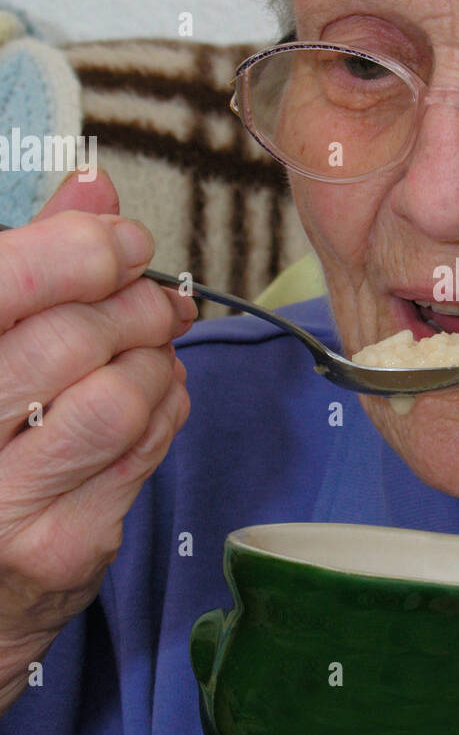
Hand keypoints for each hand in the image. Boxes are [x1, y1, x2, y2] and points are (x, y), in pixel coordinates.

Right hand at [0, 171, 195, 713]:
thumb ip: (30, 266)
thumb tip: (94, 185)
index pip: (3, 286)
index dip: (78, 251)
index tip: (122, 242)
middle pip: (68, 341)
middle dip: (134, 304)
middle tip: (155, 297)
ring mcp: (1, 504)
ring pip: (116, 398)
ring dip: (155, 358)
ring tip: (152, 348)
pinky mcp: (59, 549)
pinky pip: (143, 451)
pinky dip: (167, 406)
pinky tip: (151, 395)